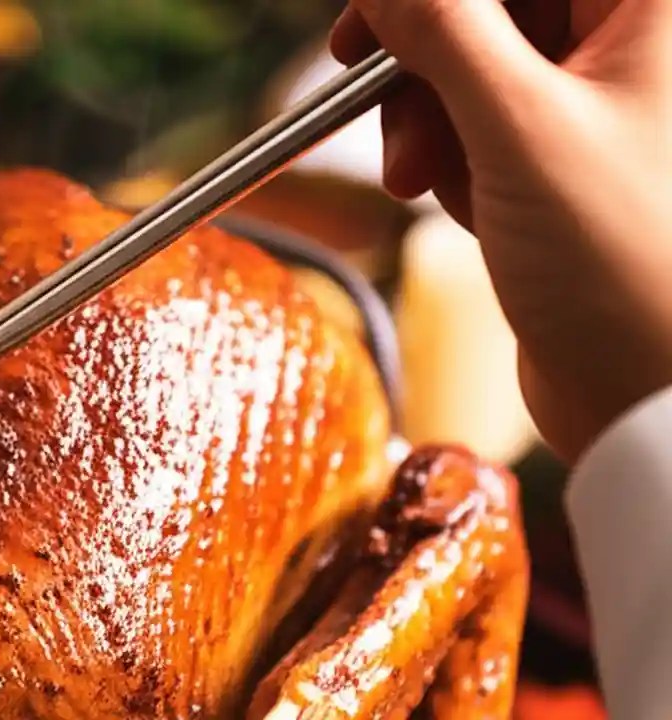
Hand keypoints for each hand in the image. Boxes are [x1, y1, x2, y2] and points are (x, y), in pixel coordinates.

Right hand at [331, 0, 671, 462]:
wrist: (655, 400)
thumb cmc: (630, 267)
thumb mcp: (519, 130)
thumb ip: (444, 29)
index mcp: (653, 11)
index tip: (369, 22)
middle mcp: (635, 50)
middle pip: (492, 10)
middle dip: (425, 61)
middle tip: (373, 96)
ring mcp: (602, 109)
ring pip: (478, 69)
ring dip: (427, 119)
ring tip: (418, 177)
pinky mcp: (570, 166)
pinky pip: (485, 129)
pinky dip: (454, 160)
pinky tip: (464, 204)